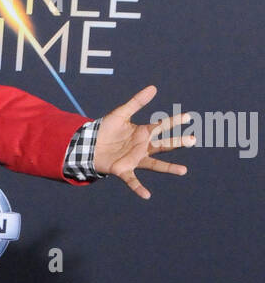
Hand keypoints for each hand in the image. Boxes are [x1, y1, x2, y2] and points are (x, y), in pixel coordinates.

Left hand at [93, 85, 194, 199]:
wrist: (89, 144)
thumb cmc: (106, 129)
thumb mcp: (121, 113)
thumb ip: (136, 102)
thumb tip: (154, 87)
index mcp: (144, 133)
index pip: (163, 126)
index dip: (175, 121)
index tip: (189, 116)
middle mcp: (143, 147)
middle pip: (164, 145)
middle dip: (178, 142)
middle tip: (193, 140)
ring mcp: (134, 159)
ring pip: (155, 165)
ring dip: (169, 168)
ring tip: (183, 170)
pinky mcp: (123, 169)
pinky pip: (132, 180)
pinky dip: (139, 188)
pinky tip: (147, 195)